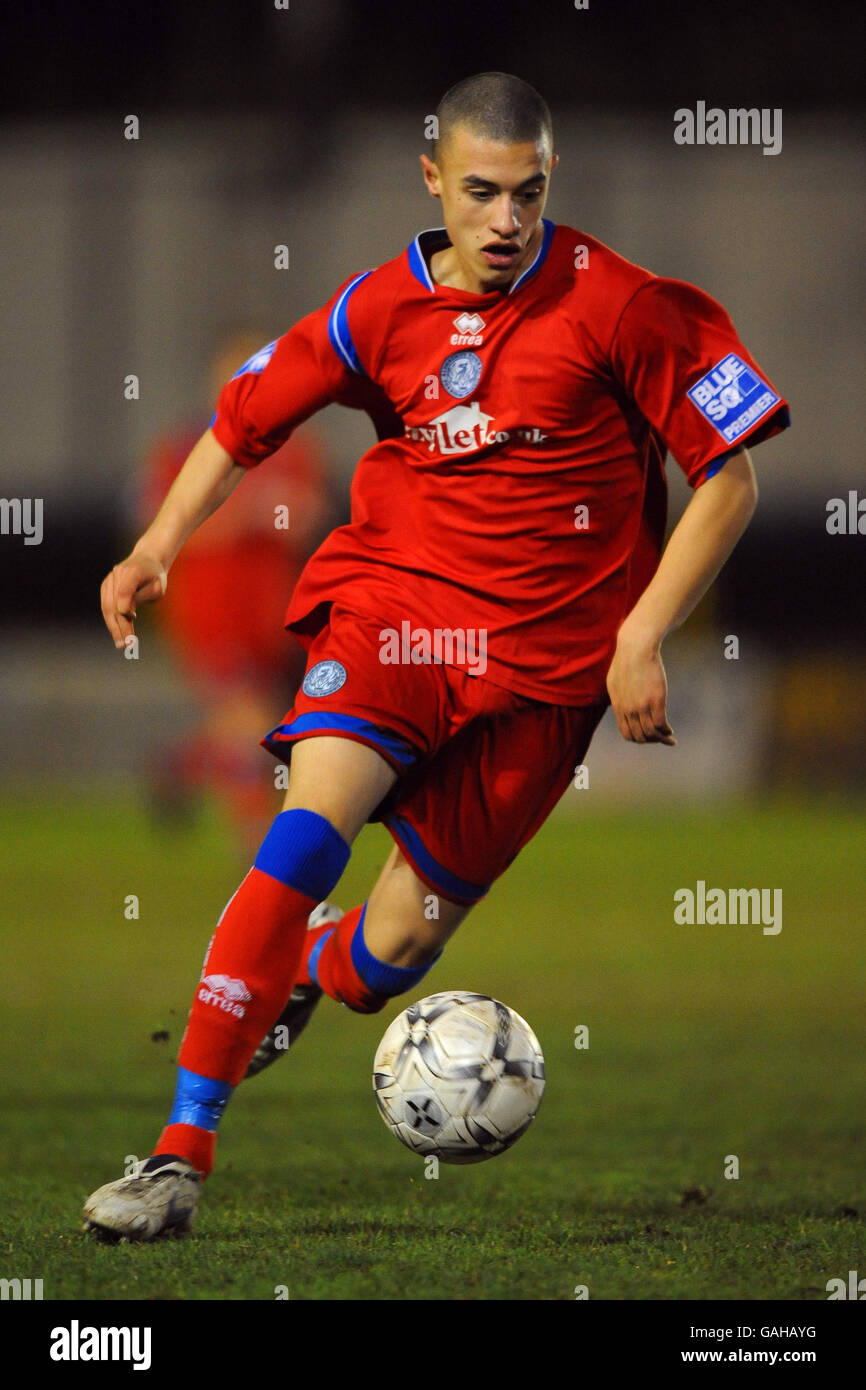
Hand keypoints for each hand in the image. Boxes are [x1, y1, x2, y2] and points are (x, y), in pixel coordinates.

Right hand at [100, 553, 166, 648]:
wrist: (147, 560)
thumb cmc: (155, 576)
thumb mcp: (157, 587)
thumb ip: (142, 597)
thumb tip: (125, 612)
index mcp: (131, 571)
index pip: (125, 590)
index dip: (126, 605)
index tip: (131, 618)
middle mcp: (117, 574)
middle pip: (114, 603)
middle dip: (120, 625)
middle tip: (126, 644)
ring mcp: (109, 580)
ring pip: (107, 607)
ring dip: (114, 627)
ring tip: (121, 644)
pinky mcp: (106, 587)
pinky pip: (106, 606)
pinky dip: (112, 621)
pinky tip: (119, 633)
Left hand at [606, 627, 676, 745]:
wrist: (636, 647)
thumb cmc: (627, 660)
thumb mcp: (615, 681)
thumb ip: (618, 696)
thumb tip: (621, 705)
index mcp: (618, 706)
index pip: (627, 734)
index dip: (639, 739)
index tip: (648, 737)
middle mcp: (628, 710)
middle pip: (640, 737)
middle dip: (651, 741)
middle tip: (661, 739)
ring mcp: (641, 706)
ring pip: (651, 733)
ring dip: (662, 739)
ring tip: (670, 739)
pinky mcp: (656, 700)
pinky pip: (661, 724)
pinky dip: (666, 731)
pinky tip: (670, 730)